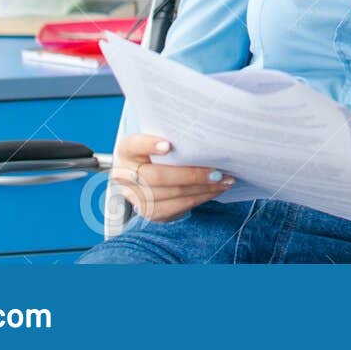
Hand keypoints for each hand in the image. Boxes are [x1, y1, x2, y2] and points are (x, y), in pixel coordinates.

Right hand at [111, 134, 235, 222]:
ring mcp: (136, 196)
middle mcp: (126, 174)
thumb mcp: (159, 140)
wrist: (146, 178)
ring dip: (203, 188)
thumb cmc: (159, 154)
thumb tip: (206, 137)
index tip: (168, 145)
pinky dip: (200, 198)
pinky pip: (177, 206)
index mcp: (127, 151)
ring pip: (172, 193)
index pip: (134, 145)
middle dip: (191, 175)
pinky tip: (215, 190)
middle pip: (158, 176)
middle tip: (217, 171)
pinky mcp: (149, 211)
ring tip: (224, 181)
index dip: (149, 145)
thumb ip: (173, 138)